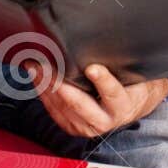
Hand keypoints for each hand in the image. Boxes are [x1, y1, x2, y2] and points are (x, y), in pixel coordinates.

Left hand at [28, 63, 167, 137]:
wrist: (130, 108)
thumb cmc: (131, 85)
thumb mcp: (134, 75)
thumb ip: (122, 64)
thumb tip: (107, 40)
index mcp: (123, 106)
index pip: (113, 93)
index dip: (103, 81)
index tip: (93, 69)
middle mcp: (104, 121)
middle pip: (78, 103)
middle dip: (58, 83)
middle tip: (44, 65)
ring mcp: (86, 127)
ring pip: (61, 107)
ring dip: (45, 86)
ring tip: (33, 67)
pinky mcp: (72, 127)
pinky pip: (54, 110)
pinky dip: (43, 93)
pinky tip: (36, 78)